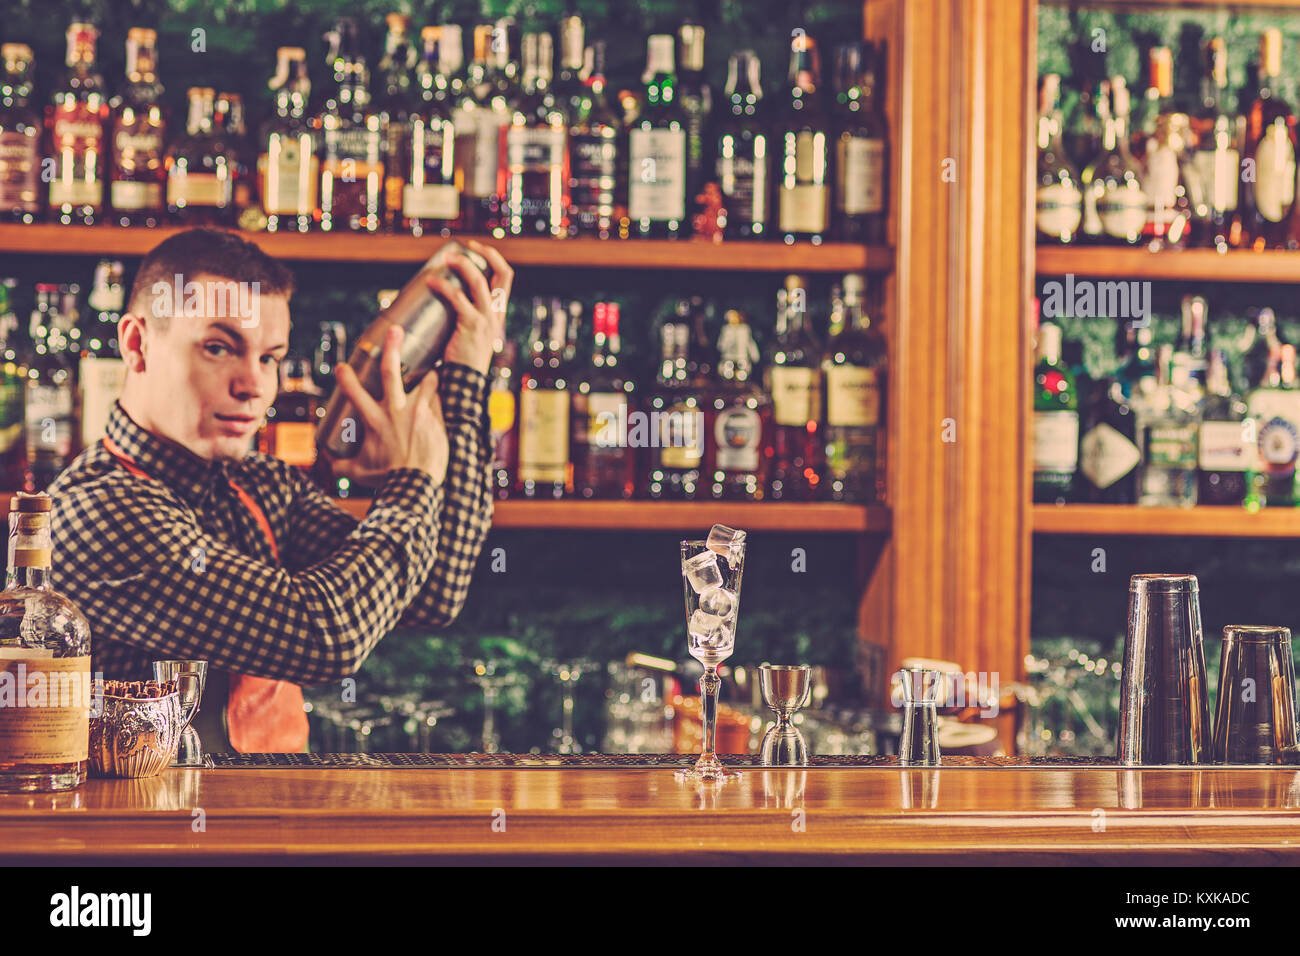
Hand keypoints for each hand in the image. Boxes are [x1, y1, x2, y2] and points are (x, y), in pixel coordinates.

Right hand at [326, 325, 449, 485]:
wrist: (416, 485)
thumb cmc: (387, 478)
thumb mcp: (358, 471)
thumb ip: (342, 465)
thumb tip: (329, 464)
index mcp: (374, 419)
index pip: (354, 391)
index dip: (345, 377)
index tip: (342, 367)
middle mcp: (395, 410)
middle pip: (392, 371)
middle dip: (392, 347)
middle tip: (395, 330)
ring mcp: (418, 412)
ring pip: (425, 381)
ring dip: (429, 373)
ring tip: (432, 367)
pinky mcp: (435, 418)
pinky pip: (438, 400)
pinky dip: (438, 396)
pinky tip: (441, 394)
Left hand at [438, 239, 514, 374]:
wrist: (464, 382)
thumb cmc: (461, 359)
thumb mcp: (471, 333)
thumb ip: (464, 315)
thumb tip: (442, 295)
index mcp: (498, 312)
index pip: (505, 276)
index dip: (492, 257)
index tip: (474, 248)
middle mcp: (496, 313)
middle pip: (501, 272)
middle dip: (483, 254)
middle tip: (461, 247)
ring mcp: (486, 319)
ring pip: (478, 281)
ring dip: (461, 265)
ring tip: (445, 258)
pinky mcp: (471, 325)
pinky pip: (458, 298)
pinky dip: (443, 286)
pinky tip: (431, 281)